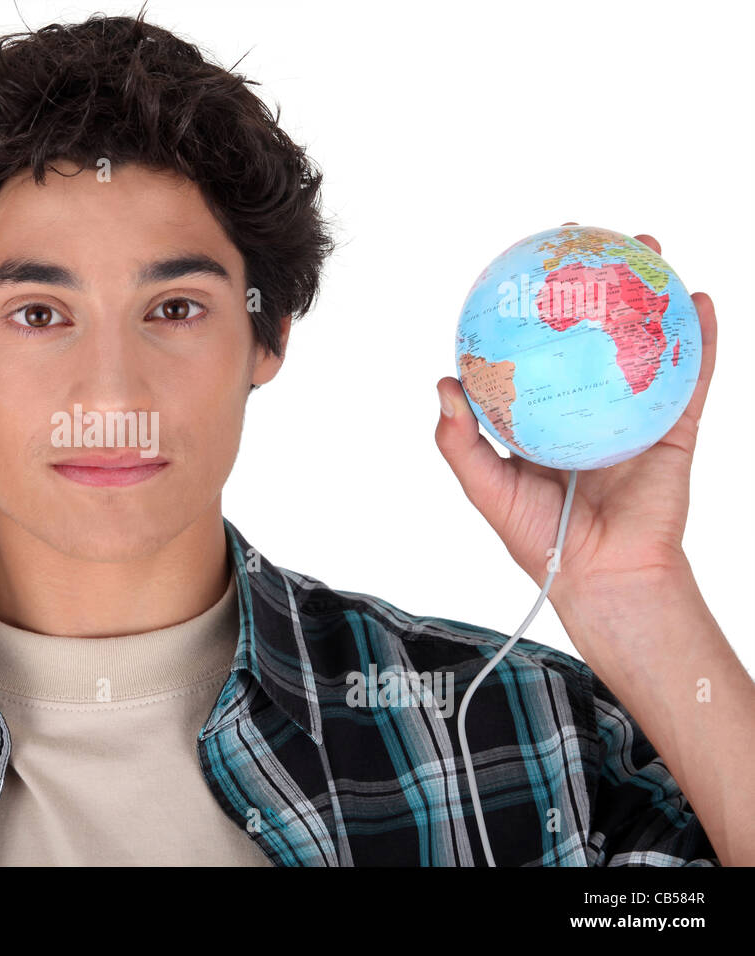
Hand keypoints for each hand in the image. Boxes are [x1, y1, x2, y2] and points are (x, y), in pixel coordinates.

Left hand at [434, 224, 717, 614]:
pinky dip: (701, 338)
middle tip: (591, 236)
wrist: (602, 575)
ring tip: (652, 247)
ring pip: (647, 339)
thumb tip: (443, 384)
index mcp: (547, 412)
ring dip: (653, 291)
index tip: (527, 267)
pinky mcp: (674, 429)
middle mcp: (591, 403)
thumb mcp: (486, 486)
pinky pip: (691, 376)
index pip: (539, 346)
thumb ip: (459, 441)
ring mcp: (636, 412)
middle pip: (595, 329)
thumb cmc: (540, 537)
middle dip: (597, 281)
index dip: (534, 307)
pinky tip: (701, 301)